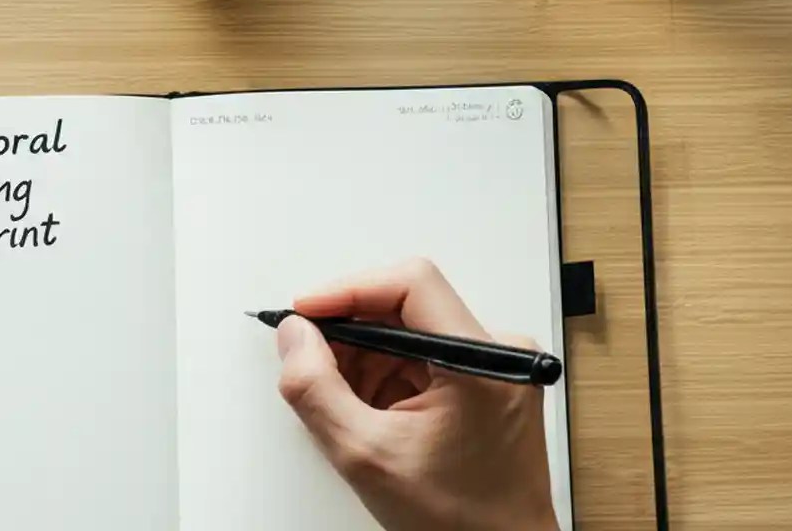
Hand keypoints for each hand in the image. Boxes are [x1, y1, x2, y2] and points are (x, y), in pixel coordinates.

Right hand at [275, 258, 557, 530]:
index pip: (411, 284)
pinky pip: (418, 357)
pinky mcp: (481, 382)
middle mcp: (497, 354)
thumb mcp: (366, 455)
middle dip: (349, 334)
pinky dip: (383, 378)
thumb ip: (317, 389)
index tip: (306, 312)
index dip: (349, 290)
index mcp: (483, 363)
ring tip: (346, 407)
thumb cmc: (458, 522)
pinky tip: (370, 413)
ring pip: (407, 332)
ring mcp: (492, 367)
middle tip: (310, 363)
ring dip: (363, 360)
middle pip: (404, 306)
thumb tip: (294, 336)